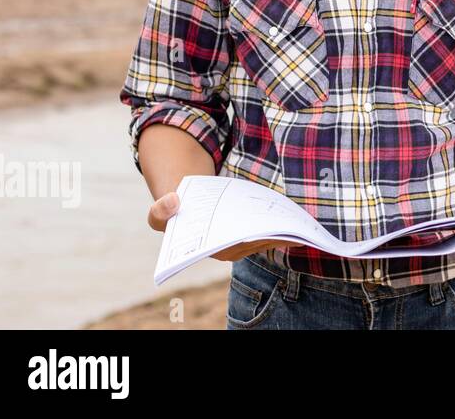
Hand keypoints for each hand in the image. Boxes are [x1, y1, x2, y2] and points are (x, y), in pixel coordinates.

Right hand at [148, 191, 297, 260]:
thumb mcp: (159, 211)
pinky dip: (280, 227)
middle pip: (252, 244)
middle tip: (287, 225)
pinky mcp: (250, 236)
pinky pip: (268, 234)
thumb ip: (159, 211)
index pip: (231, 248)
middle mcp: (227, 252)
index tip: (261, 232)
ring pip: (264, 241)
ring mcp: (240, 245)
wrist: (187, 203)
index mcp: (208, 249)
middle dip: (270, 236)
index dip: (246, 241)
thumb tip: (172, 202)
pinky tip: (292, 218)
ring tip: (295, 223)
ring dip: (280, 234)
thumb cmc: (175, 210)